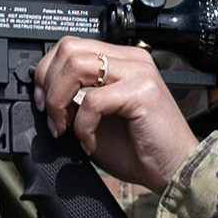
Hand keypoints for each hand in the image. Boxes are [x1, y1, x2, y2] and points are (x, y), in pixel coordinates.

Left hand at [34, 35, 196, 193]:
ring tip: (66, 128)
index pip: (70, 47)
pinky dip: (83, 126)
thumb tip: (44, 96)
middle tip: (52, 117)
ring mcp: (138, 72)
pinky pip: (94, 100)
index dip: (47, 73)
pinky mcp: (142, 92)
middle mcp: (130, 59)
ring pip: (77, 66)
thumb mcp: (95, 120)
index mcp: (120, 60)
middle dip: (49, 85)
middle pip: (69, 48)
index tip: (43, 103)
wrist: (174, 170)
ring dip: (60, 101)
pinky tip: (90, 141)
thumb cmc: (140, 150)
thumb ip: (74, 101)